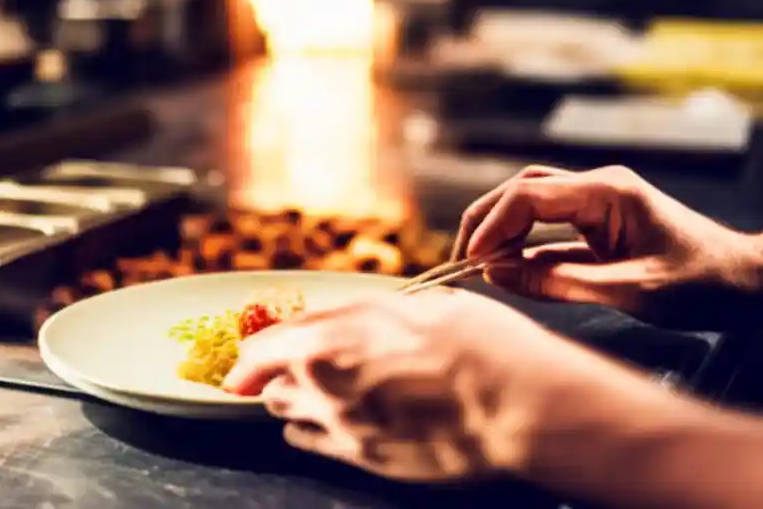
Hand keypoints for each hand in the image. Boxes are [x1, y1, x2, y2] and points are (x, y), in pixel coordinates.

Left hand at [221, 289, 667, 481]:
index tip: (248, 354)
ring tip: (318, 390)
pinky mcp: (366, 457)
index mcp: (331, 336)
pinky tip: (332, 421)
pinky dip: (313, 430)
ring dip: (295, 400)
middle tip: (294, 365)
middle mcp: (326, 382)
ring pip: (288, 413)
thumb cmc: (475, 342)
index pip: (264, 345)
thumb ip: (365, 313)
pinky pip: (314, 444)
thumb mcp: (416, 303)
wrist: (515, 401)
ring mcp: (344, 425)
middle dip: (278, 372)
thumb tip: (344, 316)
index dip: (253, 350)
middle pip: (271, 381)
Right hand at [453, 165, 762, 316]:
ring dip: (501, 231)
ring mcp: (600, 204)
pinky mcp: (602, 225)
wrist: (751, 282)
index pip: (528, 195)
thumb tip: (498, 275)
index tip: (472, 262)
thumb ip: (559, 282)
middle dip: (485, 221)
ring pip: (531, 204)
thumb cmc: (703, 285)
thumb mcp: (629, 291)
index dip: (492, 227)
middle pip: (521, 189)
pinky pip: (550, 228)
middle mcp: (599, 188)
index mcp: (607, 192)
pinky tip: (510, 271)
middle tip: (461, 260)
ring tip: (478, 266)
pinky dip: (525, 247)